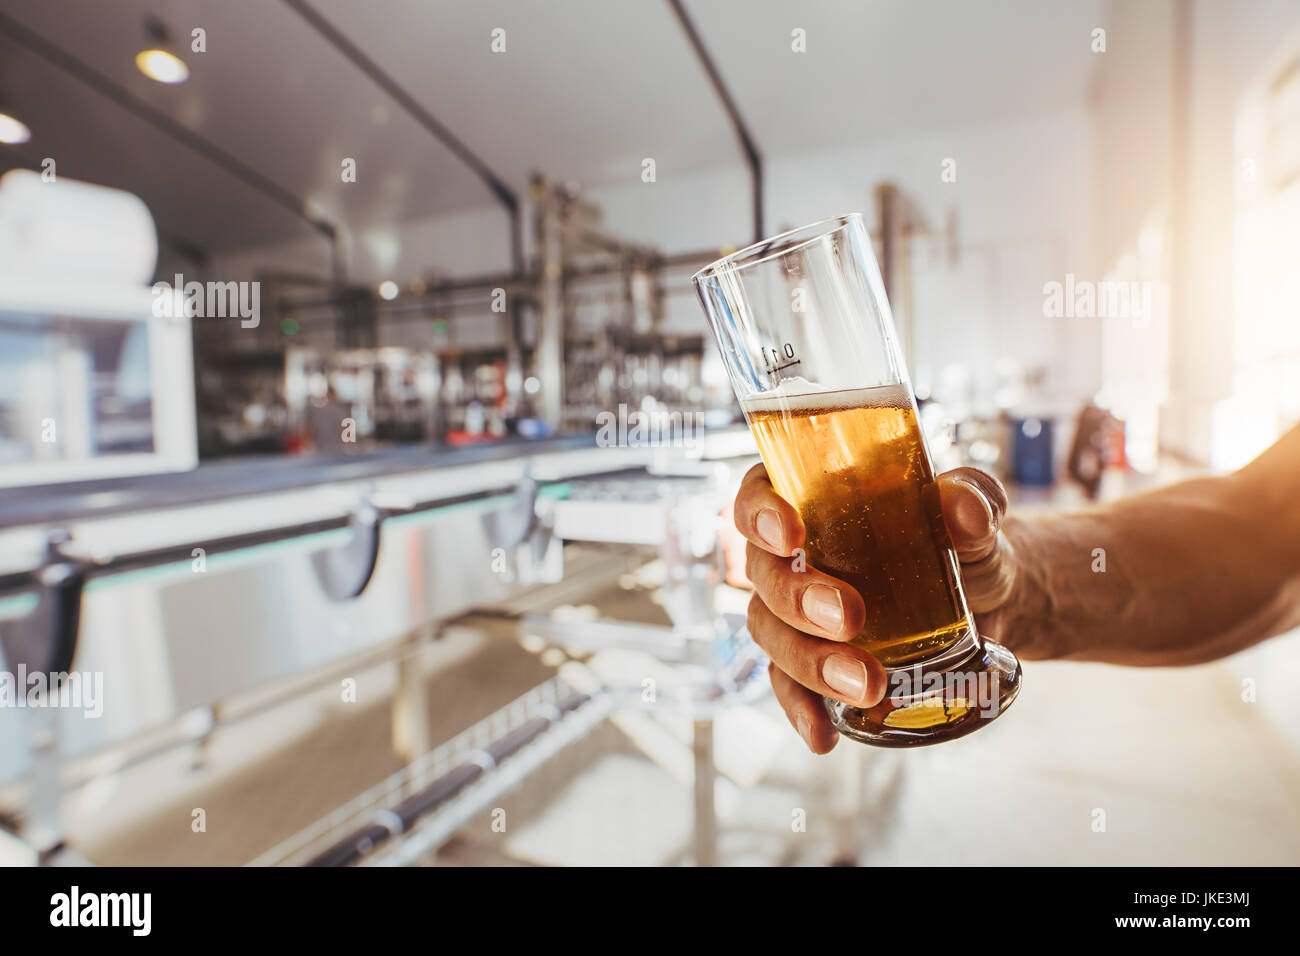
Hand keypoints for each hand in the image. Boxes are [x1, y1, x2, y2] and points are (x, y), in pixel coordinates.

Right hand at [732, 462, 1018, 753]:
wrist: (988, 600)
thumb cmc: (965, 537)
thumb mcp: (976, 508)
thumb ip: (973, 498)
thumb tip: (964, 511)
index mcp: (811, 499)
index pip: (758, 495)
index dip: (759, 513)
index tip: (791, 535)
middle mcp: (790, 556)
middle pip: (764, 575)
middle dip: (798, 600)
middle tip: (850, 617)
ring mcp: (794, 615)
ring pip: (772, 635)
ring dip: (810, 663)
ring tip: (868, 684)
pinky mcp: (811, 662)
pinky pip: (789, 687)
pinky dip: (803, 711)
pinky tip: (825, 736)